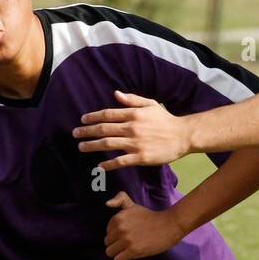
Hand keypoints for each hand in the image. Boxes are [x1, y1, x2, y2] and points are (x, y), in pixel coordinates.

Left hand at [73, 92, 193, 170]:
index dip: (92, 117)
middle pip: (103, 129)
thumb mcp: (150, 104)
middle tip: (75, 134)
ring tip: (82, 147)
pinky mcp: (141, 157)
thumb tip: (115, 94)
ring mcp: (135, 143)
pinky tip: (100, 166)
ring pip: (108, 144)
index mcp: (133, 114)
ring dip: (92, 146)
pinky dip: (108, 164)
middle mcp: (132, 128)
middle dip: (86, 131)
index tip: (82, 120)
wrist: (183, 136)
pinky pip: (120, 161)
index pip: (107, 114)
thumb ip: (132, 100)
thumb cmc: (166, 120)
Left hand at [103, 193, 184, 259]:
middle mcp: (120, 227)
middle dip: (117, 244)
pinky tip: (132, 255)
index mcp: (118, 217)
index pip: (107, 232)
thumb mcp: (133, 206)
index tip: (129, 233)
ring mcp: (127, 239)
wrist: (169, 225)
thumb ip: (120, 200)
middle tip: (131, 242)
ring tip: (130, 249)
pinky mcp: (134, 250)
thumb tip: (107, 203)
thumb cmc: (150, 218)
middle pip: (107, 243)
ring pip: (110, 252)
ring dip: (119, 253)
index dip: (117, 235)